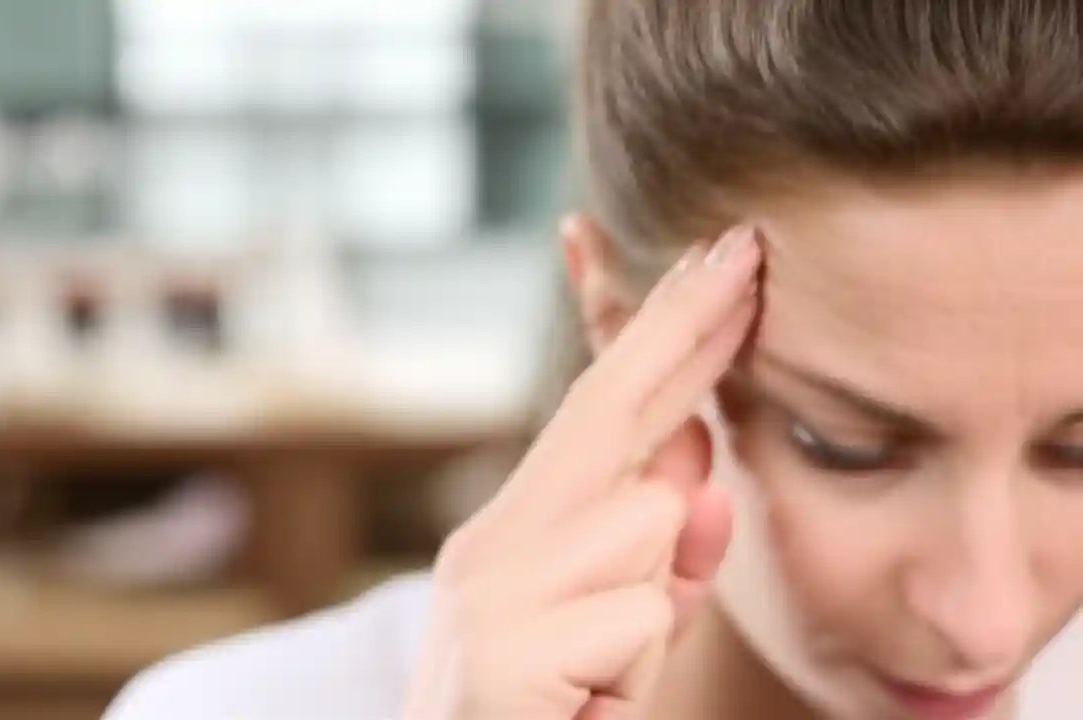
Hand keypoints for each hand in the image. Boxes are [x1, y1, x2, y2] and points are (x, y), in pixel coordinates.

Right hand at [402, 221, 760, 719]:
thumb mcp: (624, 646)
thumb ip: (663, 572)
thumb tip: (705, 490)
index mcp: (516, 535)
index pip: (600, 418)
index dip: (665, 343)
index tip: (718, 273)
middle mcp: (493, 543)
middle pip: (606, 413)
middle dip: (682, 331)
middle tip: (743, 250)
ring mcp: (490, 589)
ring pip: (644, 524)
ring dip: (652, 608)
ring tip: (598, 682)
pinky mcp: (502, 649)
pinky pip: (632, 616)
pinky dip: (632, 668)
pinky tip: (582, 708)